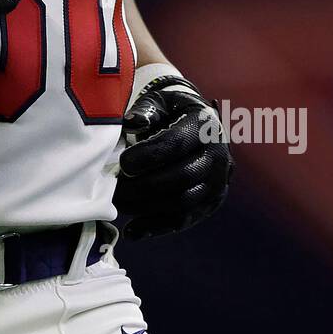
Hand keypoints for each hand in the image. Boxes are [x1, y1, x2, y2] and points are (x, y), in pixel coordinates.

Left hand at [113, 74, 232, 240]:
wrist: (196, 123)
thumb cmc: (170, 111)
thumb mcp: (158, 101)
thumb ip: (145, 111)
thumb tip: (131, 122)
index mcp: (203, 125)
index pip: (176, 144)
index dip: (148, 156)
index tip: (123, 163)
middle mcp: (216, 155)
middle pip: (181, 177)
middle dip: (143, 186)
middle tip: (114, 189)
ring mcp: (218, 181)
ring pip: (183, 202)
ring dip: (147, 207)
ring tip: (118, 205)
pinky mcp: (211, 202)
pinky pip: (185, 220)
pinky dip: (157, 228)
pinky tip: (132, 231)